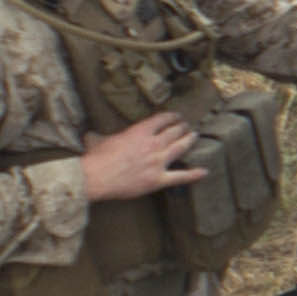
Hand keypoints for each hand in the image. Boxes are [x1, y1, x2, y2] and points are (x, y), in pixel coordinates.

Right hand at [77, 112, 205, 200]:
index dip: (171, 117)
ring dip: (189, 140)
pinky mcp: (158, 180)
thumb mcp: (100, 139)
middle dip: (182, 127)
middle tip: (186, 125)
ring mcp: (158, 162)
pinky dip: (193, 174)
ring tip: (194, 135)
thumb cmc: (96, 158)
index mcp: (140, 132)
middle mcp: (152, 144)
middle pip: (173, 132)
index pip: (161, 120)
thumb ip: (104, 136)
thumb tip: (91, 135)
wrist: (96, 177)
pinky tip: (204, 171)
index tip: (176, 116)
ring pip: (180, 148)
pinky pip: (180, 177)